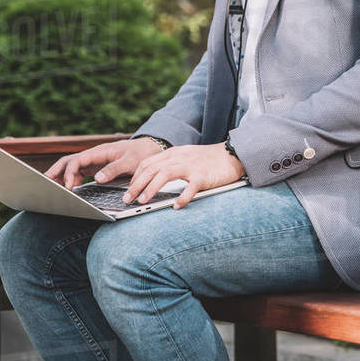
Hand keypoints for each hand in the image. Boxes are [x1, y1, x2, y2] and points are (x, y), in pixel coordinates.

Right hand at [43, 138, 163, 189]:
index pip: (78, 160)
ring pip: (71, 167)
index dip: (70, 173)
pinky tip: (66, 189)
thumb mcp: (130, 162)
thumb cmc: (139, 154)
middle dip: (56, 172)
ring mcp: (93, 161)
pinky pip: (78, 172)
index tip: (68, 187)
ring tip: (49, 188)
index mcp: (99, 152)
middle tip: (45, 185)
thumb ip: (114, 169)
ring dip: (60, 176)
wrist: (148, 149)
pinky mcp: (95, 167)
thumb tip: (97, 178)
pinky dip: (70, 179)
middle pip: (68, 161)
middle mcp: (93, 155)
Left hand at [124, 143, 245, 209]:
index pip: (147, 163)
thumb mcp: (185, 157)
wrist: (232, 154)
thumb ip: (170, 165)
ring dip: (151, 188)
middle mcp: (179, 158)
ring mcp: (191, 166)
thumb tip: (152, 181)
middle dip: (136, 185)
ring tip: (143, 201)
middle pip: (151, 169)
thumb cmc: (208, 160)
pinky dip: (182, 197)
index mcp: (173, 154)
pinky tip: (176, 206)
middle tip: (127, 199)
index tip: (128, 190)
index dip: (135, 177)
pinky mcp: (203, 176)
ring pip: (165, 175)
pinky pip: (190, 187)